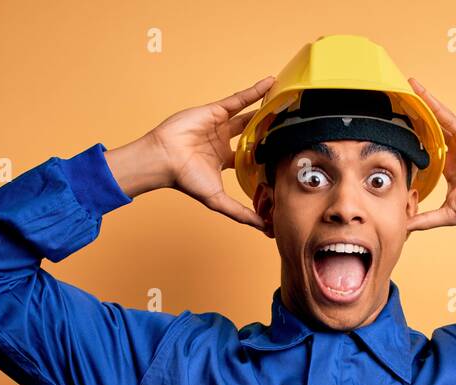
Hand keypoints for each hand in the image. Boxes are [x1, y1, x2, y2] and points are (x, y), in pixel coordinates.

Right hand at [147, 75, 275, 230]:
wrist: (164, 159)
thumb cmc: (186, 180)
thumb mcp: (218, 201)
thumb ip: (242, 213)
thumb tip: (266, 229)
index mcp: (223, 160)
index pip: (250, 157)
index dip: (265, 157)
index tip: (285, 157)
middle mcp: (222, 141)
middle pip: (252, 134)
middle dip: (269, 131)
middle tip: (292, 127)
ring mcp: (219, 124)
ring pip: (248, 115)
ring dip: (265, 109)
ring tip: (286, 102)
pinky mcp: (215, 110)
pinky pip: (238, 99)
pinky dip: (254, 91)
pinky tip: (270, 83)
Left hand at [405, 78, 455, 231]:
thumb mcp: (449, 214)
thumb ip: (426, 219)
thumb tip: (403, 228)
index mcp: (447, 168)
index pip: (423, 153)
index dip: (407, 144)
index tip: (387, 138)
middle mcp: (451, 152)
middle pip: (426, 131)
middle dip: (410, 118)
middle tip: (390, 103)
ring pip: (434, 119)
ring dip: (419, 103)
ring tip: (402, 87)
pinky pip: (446, 116)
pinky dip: (432, 103)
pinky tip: (419, 91)